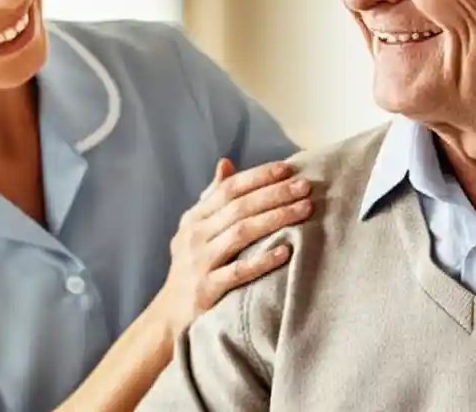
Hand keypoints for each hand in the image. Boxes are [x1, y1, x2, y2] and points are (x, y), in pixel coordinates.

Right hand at [151, 159, 312, 339]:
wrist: (169, 313)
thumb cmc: (190, 266)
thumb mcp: (194, 229)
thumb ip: (211, 198)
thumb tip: (226, 163)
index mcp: (194, 217)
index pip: (229, 189)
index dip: (258, 177)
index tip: (287, 169)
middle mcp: (195, 235)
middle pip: (239, 208)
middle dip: (275, 194)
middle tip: (305, 186)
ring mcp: (200, 262)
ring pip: (241, 233)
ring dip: (276, 219)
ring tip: (304, 210)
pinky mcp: (207, 289)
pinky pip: (238, 272)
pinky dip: (262, 261)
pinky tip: (286, 252)